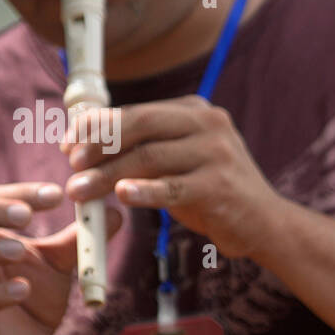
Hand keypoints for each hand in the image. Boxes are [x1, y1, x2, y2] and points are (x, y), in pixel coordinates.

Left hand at [63, 95, 284, 258]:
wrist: (265, 223)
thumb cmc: (213, 192)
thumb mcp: (180, 161)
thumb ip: (145, 147)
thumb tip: (85, 142)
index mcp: (196, 111)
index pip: (135, 111)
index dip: (95, 127)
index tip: (68, 146)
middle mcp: (208, 124)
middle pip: (139, 125)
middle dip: (98, 144)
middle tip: (70, 164)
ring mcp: (217, 153)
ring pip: (148, 158)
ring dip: (107, 175)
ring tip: (80, 192)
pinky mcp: (220, 186)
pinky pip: (172, 188)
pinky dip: (143, 191)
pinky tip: (122, 196)